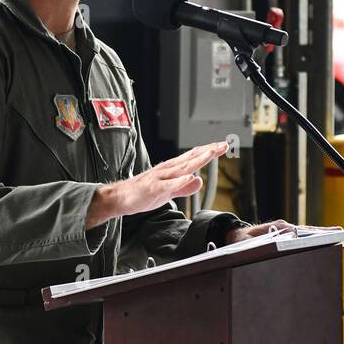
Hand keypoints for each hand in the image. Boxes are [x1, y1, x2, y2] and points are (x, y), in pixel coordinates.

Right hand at [86, 140, 229, 229]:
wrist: (120, 198)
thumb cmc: (143, 193)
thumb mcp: (168, 192)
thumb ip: (184, 187)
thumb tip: (198, 181)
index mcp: (171, 169)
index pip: (192, 157)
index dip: (208, 152)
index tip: (222, 146)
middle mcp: (167, 170)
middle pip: (190, 159)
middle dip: (207, 152)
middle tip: (222, 145)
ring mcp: (160, 178)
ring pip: (181, 168)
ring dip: (197, 161)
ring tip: (210, 154)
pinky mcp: (153, 188)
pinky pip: (169, 185)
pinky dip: (180, 181)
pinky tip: (190, 177)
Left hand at [222, 219, 342, 243]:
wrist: (234, 236)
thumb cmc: (239, 242)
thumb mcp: (246, 245)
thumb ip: (259, 244)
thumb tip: (274, 244)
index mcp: (278, 228)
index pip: (300, 231)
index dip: (315, 233)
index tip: (328, 234)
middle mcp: (284, 227)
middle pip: (307, 230)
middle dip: (324, 232)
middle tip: (340, 232)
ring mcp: (285, 230)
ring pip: (306, 232)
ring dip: (321, 234)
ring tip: (338, 235)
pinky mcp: (285, 234)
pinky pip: (301, 236)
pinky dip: (313, 237)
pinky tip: (324, 241)